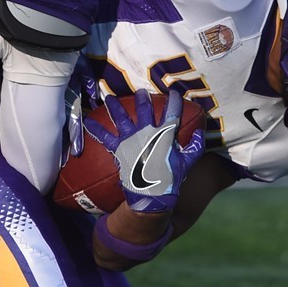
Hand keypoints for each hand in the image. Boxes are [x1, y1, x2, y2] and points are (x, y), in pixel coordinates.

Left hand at [81, 88, 205, 216]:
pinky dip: (96, 129)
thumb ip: (195, 146)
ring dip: (115, 106)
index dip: (174, 101)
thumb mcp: (188, 162)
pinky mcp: (119, 148)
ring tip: (110, 97)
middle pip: (144, 109)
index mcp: (165, 135)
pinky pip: (105, 136)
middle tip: (141, 92)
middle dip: (143, 98)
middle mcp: (147, 133)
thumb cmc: (171, 178)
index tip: (174, 93)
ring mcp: (131, 139)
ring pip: (122, 117)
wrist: (151, 194)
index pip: (172, 112)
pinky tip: (87, 121)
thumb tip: (200, 132)